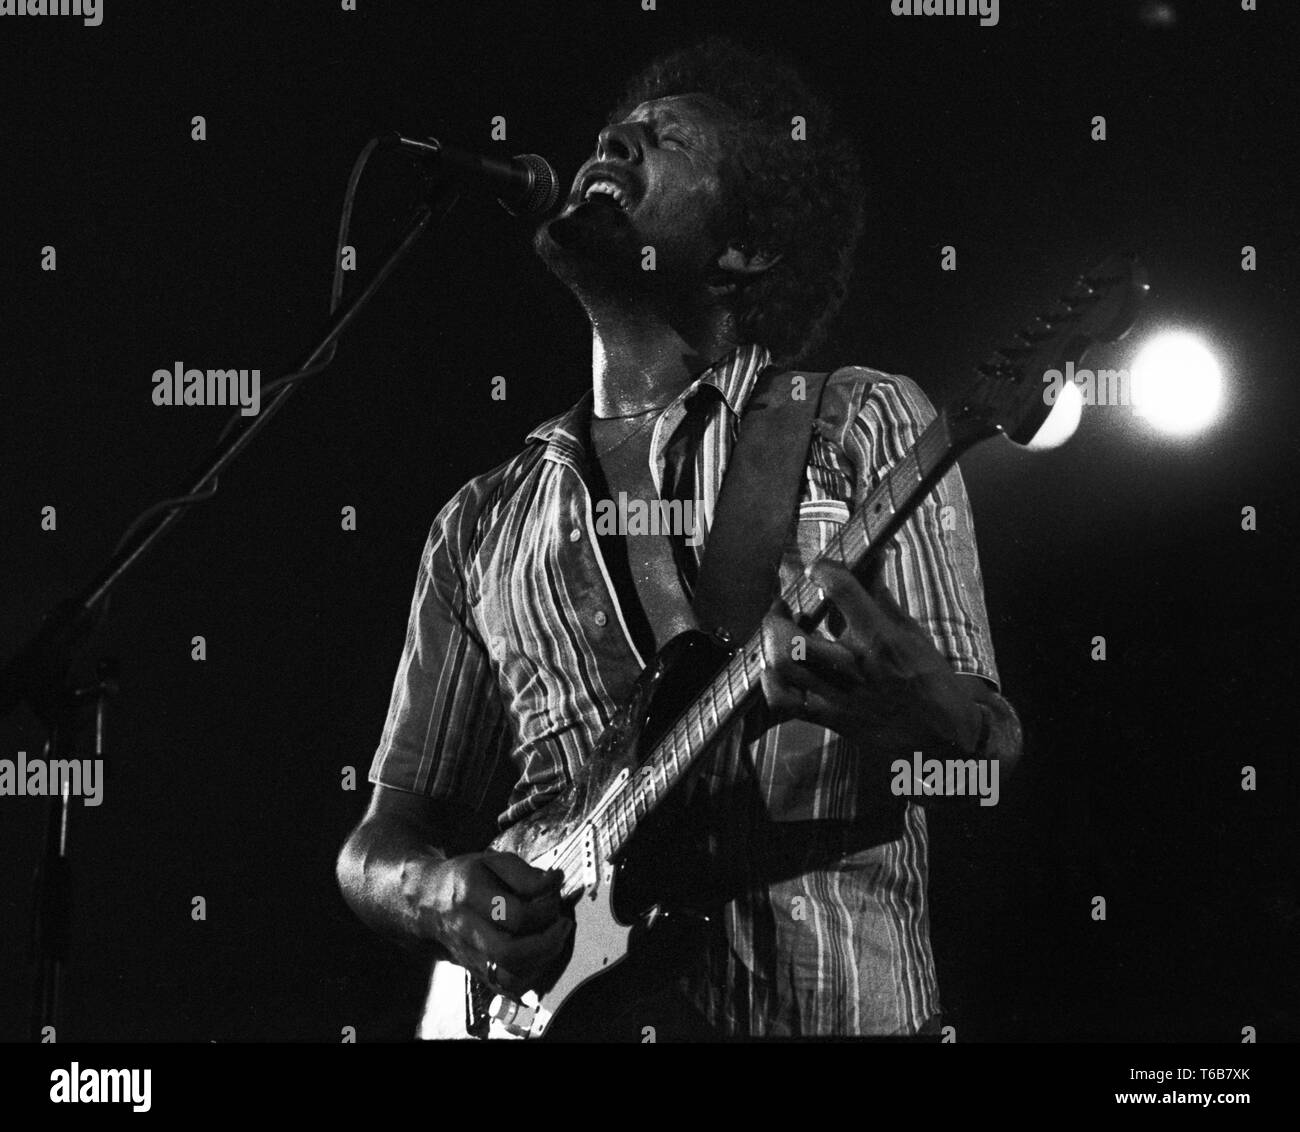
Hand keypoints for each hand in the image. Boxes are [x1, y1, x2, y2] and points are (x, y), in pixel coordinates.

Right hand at [419, 851, 572, 997]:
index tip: (556, 894)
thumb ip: (525, 873)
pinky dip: (532, 975)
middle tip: (564, 924)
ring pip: (509, 978)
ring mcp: (471, 956)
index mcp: (471, 896)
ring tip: (556, 939)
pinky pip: (508, 987)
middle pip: (510, 953)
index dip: (545, 907)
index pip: (515, 913)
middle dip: (547, 942)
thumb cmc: (468, 878)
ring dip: (542, 961)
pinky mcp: (477, 973)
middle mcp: (468, 930)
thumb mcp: (492, 861)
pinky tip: (541, 954)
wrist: (429, 901)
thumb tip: (556, 881)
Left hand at [759, 561, 980, 758]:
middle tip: (781, 606)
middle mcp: (854, 666)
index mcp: (880, 639)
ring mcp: (838, 695)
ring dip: (770, 643)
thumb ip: (881, 597)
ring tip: (776, 632)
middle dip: (777, 615)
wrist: (942, 736)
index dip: (822, 570)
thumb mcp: (912, 633)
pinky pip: (785, 701)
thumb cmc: (929, 680)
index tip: (817, 568)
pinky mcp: (830, 718)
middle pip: (794, 636)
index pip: (841, 589)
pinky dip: (772, 682)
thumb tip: (869, 557)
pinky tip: (776, 668)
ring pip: (783, 666)